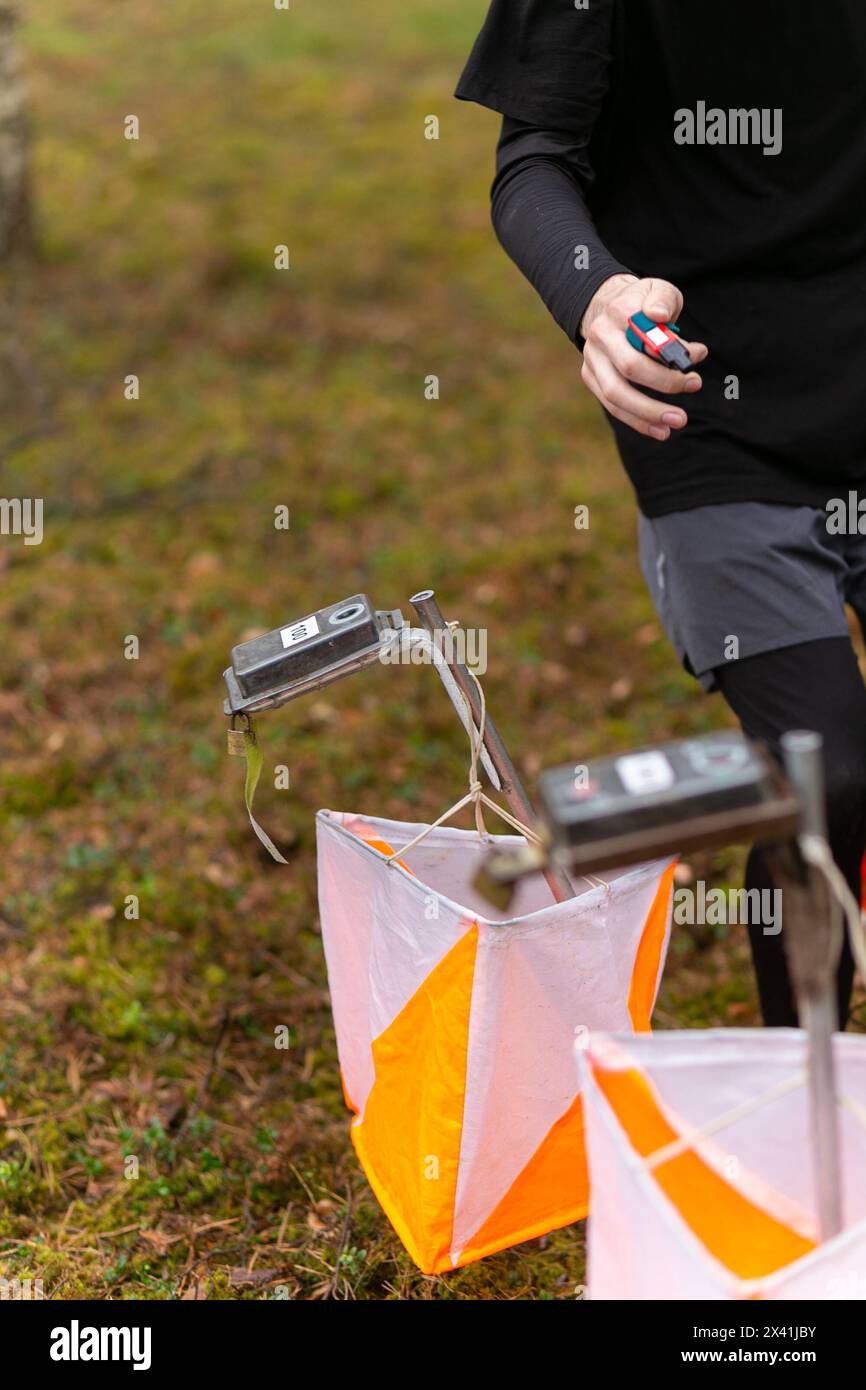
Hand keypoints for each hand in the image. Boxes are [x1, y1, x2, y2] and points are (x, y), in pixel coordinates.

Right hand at [579, 274, 707, 440]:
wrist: (605, 306)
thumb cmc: (642, 303)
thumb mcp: (658, 291)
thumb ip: (665, 304)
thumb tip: (665, 323)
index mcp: (619, 311)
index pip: (643, 336)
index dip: (668, 354)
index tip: (693, 365)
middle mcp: (600, 335)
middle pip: (630, 367)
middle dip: (664, 385)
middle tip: (693, 390)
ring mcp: (591, 358)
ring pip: (616, 394)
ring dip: (647, 413)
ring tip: (675, 424)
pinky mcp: (589, 376)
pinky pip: (612, 405)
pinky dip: (636, 421)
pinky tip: (659, 430)